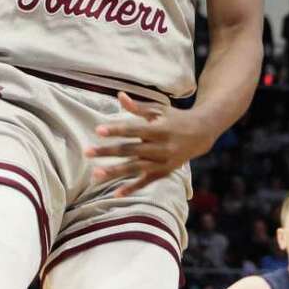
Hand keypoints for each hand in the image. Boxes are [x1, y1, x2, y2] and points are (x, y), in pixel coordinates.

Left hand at [87, 93, 204, 196]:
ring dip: (116, 172)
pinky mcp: (165, 172)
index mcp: (160, 129)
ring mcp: (164, 162)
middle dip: (108, 152)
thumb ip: (138, 107)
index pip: (134, 130)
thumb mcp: (159, 109)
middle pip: (131, 150)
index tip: (98, 130)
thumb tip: (119, 95)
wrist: (202, 134)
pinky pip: (146, 182)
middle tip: (87, 152)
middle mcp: (162, 147)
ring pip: (136, 168)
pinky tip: (116, 193)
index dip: (116, 130)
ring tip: (96, 175)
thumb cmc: (175, 118)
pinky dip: (132, 188)